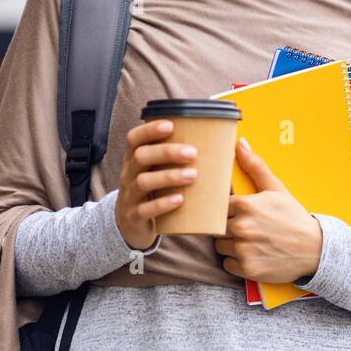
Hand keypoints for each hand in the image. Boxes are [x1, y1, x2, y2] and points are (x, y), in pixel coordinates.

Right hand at [116, 119, 196, 250]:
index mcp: (134, 159)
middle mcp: (129, 174)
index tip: (171, 125)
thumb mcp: (157, 172)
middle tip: (193, 153)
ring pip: (143, 182)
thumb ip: (176, 159)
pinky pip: (145, 210)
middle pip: (140, 157)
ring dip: (169, 177)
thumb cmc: (153, 192)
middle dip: (166, 152)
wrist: (131, 225)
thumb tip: (222, 146)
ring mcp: (129, 196)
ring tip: (193, 176)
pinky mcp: (134, 217)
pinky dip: (162, 204)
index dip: (149, 130)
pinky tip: (180, 200)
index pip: (134, 139)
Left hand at [213, 138, 322, 282]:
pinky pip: (227, 265)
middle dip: (229, 228)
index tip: (240, 213)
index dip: (228, 211)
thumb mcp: (276, 189)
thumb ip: (255, 166)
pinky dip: (236, 262)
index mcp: (246, 205)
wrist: (315, 248)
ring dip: (231, 245)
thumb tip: (240, 144)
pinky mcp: (247, 269)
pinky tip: (253, 254)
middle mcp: (241, 227)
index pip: (218, 207)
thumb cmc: (293, 217)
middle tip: (248, 228)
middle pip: (217, 228)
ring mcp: (244, 249)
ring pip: (220, 247)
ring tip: (251, 241)